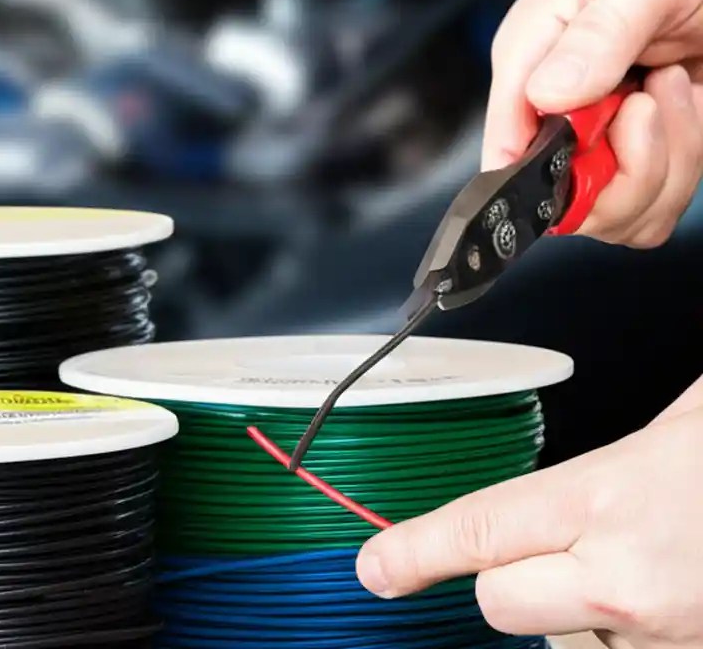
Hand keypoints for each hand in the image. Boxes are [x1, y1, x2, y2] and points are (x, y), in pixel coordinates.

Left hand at [354, 374, 702, 647]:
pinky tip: (675, 578)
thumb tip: (533, 487)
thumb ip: (591, 463)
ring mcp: (662, 633)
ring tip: (651, 550)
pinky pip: (626, 643)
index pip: (476, 531)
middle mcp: (625, 580)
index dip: (414, 551)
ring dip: (582, 599)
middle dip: (505, 575)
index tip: (375, 567)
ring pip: (568, 627)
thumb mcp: (679, 422)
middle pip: (496, 602)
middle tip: (558, 537)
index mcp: (607, 501)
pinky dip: (635, 617)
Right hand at [485, 0, 702, 246]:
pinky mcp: (650, 149)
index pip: (507, 153)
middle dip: (625, 172)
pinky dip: (686, 167)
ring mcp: (605, 134)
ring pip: (617, 213)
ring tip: (673, 88)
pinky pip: (658, 202)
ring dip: (666, 163)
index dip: (544, 175)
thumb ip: (594, 37)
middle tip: (650, 104)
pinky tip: (687, 104)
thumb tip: (547, 96)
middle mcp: (559, 108)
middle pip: (565, 202)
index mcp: (530, 62)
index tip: (596, 151)